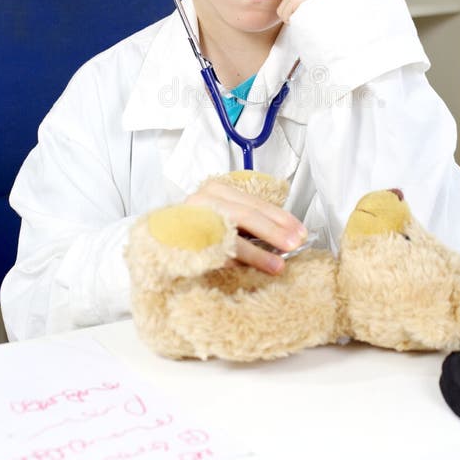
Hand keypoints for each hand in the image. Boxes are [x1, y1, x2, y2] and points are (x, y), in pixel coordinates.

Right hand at [184, 180, 307, 274]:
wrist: (159, 241)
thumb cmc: (197, 230)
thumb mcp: (223, 217)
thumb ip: (248, 223)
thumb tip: (284, 238)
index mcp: (217, 190)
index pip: (255, 202)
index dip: (281, 217)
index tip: (300, 231)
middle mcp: (204, 199)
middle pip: (246, 213)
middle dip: (275, 231)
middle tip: (295, 244)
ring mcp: (191, 218)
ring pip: (231, 232)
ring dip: (257, 252)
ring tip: (277, 265)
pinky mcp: (183, 239)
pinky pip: (213, 250)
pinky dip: (232, 261)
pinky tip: (247, 269)